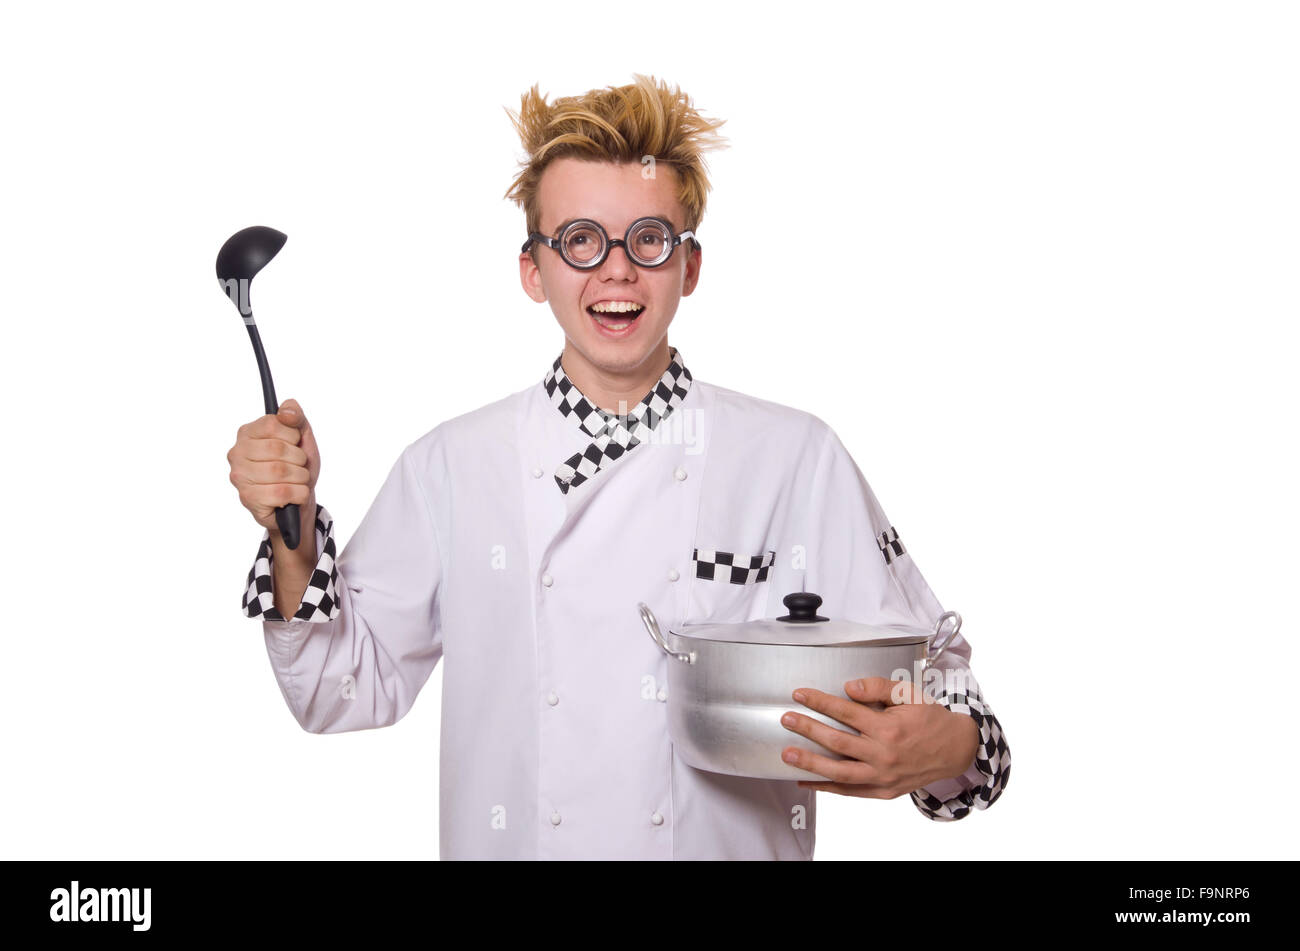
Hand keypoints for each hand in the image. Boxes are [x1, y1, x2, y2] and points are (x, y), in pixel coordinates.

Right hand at [227, 398, 319, 537]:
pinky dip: (299, 494)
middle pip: (278, 449)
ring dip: (301, 478)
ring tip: (297, 481)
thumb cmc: (296, 467)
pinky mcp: (248, 499)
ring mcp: (239, 477)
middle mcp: (237, 453)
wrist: (299, 502)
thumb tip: (287, 410)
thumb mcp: (302, 439)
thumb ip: (296, 417)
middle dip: (299, 459)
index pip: (272, 423)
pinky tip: (294, 495)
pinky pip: (283, 492)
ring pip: (281, 471)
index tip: (294, 443)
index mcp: (247, 433)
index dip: (292, 436)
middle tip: (298, 466)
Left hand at [780, 676, 978, 799]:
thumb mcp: (908, 694)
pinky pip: (849, 791)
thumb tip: (848, 687)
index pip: (845, 712)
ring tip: (787, 754)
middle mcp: (884, 754)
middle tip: (786, 719)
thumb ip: (877, 687)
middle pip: (837, 742)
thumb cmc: (930, 719)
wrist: (955, 749)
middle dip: (808, 729)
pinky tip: (806, 780)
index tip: (799, 694)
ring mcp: (883, 776)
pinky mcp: (883, 791)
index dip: (819, 702)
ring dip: (810, 763)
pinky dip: (826, 787)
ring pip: (839, 772)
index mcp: (889, 727)